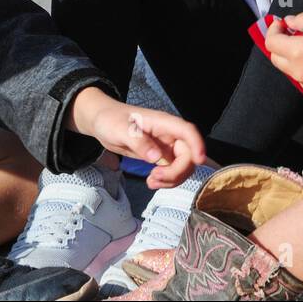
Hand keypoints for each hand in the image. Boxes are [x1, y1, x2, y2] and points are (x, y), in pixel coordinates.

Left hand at [68, 88, 206, 188]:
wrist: (102, 122)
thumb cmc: (110, 119)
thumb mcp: (120, 129)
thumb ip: (139, 142)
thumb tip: (157, 158)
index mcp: (163, 123)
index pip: (187, 132)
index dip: (197, 145)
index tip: (199, 161)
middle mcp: (170, 135)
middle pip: (189, 155)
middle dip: (177, 172)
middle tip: (155, 178)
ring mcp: (167, 147)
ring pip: (183, 166)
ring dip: (172, 179)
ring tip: (151, 182)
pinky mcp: (162, 157)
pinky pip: (173, 171)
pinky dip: (166, 181)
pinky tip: (151, 182)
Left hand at [265, 12, 302, 94]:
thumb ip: (301, 20)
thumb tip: (288, 22)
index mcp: (297, 52)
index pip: (271, 43)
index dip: (273, 30)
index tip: (282, 24)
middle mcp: (298, 71)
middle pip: (275, 58)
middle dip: (279, 44)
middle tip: (292, 32)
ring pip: (288, 69)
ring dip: (290, 56)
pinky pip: (301, 77)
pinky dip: (302, 66)